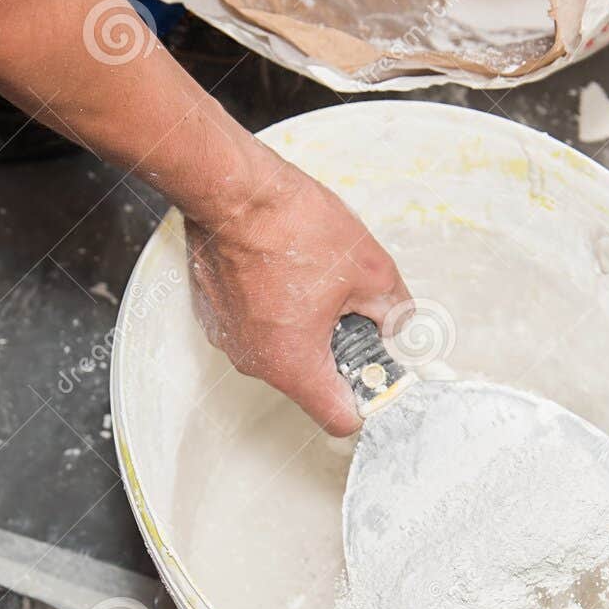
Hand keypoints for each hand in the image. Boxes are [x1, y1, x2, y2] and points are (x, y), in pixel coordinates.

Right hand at [186, 155, 411, 435]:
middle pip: (308, 382)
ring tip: (313, 279)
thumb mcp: (369, 267)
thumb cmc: (290, 225)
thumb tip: (395, 323)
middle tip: (350, 308)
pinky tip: (283, 270)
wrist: (231, 190)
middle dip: (335, 350)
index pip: (337, 418)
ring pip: (280, 351)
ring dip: (304, 327)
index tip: (374, 371)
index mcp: (293, 364)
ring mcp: (229, 338)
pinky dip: (273, 309)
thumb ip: (393, 309)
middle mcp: (255, 361)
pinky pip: (254, 326)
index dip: (364, 398)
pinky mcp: (213, 312)